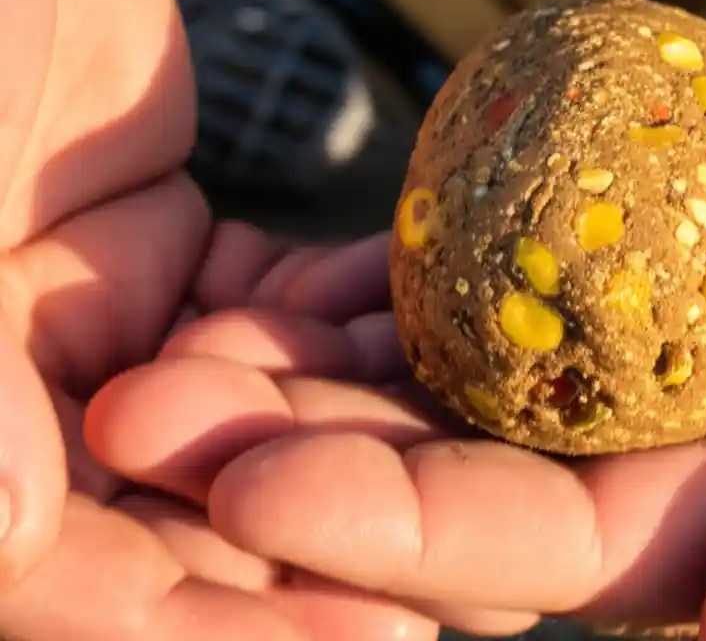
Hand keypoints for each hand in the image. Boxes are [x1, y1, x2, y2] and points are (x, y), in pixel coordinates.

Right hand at [0, 0, 498, 638]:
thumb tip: (11, 543)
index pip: (66, 571)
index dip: (210, 623)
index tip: (374, 639)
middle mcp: (14, 391)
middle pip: (184, 511)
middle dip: (333, 546)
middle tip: (486, 589)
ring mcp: (96, 320)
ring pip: (254, 416)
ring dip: (374, 443)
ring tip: (511, 475)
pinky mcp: (171, 248)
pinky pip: (287, 312)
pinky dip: (366, 330)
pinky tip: (472, 348)